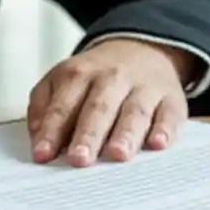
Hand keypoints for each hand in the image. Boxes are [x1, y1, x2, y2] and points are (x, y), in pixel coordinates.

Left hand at [27, 39, 198, 166]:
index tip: (43, 155)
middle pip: (99, 108)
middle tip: (79, 159)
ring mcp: (145, 88)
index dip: (52, 130)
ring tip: (118, 155)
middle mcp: (113, 78)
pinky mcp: (172, 99)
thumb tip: (38, 139)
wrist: (143, 50)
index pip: (64, 105)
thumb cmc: (96, 77)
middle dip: (88, 134)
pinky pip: (170, 114)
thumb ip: (45, 106)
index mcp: (80, 74)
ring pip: (135, 111)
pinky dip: (165, 129)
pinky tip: (158, 144)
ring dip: (126, 133)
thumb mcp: (63, 79)